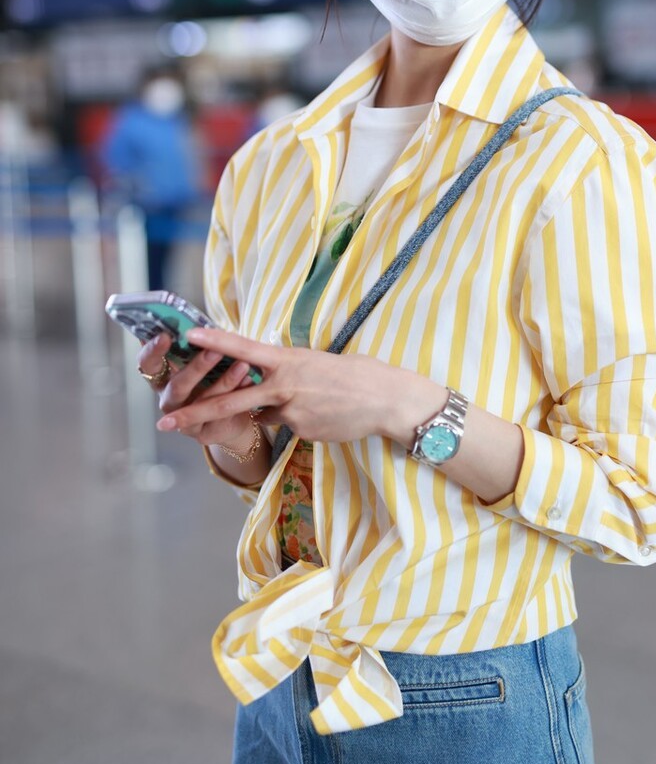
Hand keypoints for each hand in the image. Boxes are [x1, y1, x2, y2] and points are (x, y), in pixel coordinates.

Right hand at [137, 332, 257, 453]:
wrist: (231, 414)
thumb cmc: (213, 377)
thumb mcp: (202, 358)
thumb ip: (198, 343)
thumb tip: (198, 319)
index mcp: (163, 377)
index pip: (148, 364)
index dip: (152, 351)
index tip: (165, 335)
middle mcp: (168, 399)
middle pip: (176, 386)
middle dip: (196, 367)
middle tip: (213, 350)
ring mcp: (183, 420)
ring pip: (201, 403)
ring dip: (223, 382)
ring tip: (243, 364)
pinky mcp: (202, 432)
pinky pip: (220, 415)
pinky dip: (235, 396)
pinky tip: (249, 381)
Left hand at [153, 326, 446, 447]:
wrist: (381, 396)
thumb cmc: (348, 374)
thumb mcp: (310, 363)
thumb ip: (281, 372)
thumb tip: (261, 382)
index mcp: (285, 359)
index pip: (243, 348)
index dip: (215, 342)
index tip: (189, 336)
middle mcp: (283, 382)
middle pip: (230, 398)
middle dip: (195, 411)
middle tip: (166, 420)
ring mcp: (290, 407)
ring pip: (256, 413)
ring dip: (240, 416)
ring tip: (222, 418)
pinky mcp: (300, 428)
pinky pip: (283, 425)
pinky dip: (294, 419)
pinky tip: (320, 414)